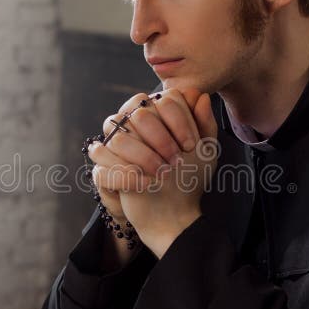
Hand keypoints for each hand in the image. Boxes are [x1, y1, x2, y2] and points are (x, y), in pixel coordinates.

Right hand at [89, 89, 218, 256]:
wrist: (172, 213)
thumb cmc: (189, 177)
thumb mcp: (205, 152)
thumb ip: (205, 123)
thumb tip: (199, 95)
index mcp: (156, 115)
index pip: (164, 99)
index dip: (180, 120)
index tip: (192, 145)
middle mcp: (132, 125)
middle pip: (140, 114)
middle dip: (162, 138)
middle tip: (178, 160)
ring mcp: (114, 147)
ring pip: (119, 139)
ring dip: (145, 157)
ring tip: (163, 174)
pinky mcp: (103, 169)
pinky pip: (104, 164)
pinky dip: (126, 175)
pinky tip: (146, 184)